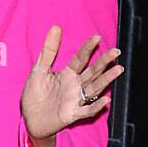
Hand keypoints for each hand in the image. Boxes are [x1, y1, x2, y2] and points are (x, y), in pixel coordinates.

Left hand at [21, 28, 122, 146]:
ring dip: (106, 79)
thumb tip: (56, 27)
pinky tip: (106, 100)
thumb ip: (49, 51)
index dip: (88, 48)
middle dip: (104, 61)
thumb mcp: (39, 70)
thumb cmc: (35, 95)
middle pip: (93, 72)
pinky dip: (96, 106)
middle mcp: (75, 86)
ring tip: (118, 69)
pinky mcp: (72, 114)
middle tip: (116, 51)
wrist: (29, 119)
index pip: (80, 59)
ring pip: (94, 88)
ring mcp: (75, 100)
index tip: (96, 37)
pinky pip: (86, 111)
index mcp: (67, 74)